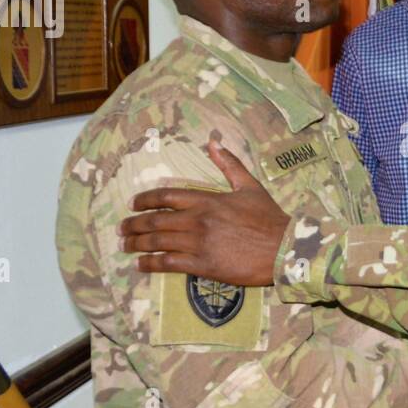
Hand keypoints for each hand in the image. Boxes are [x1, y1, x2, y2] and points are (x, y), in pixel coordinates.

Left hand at [120, 141, 287, 285]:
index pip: (166, 196)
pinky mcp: (204, 265)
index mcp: (208, 200)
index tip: (133, 204)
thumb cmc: (269, 218)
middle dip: (134, 225)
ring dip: (137, 244)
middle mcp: (198, 220)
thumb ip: (229, 165)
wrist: (284, 248)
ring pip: (158, 242)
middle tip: (122, 229)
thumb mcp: (250, 186)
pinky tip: (141, 265)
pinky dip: (151, 264)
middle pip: (156, 221)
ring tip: (126, 246)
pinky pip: (169, 263)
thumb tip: (213, 143)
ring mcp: (199, 243)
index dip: (145, 200)